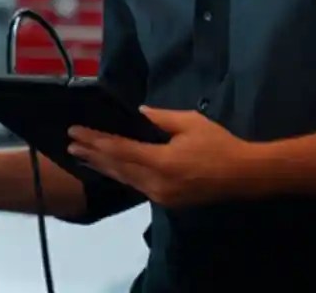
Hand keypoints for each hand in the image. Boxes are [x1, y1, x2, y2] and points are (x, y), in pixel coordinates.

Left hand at [67, 107, 261, 207]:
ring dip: (102, 166)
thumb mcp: (189, 122)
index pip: (119, 150)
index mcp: (161, 163)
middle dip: (92, 155)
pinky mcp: (166, 201)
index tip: (75, 132)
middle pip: (116, 167)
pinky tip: (109, 169)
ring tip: (81, 156)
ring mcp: (160, 196)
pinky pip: (135, 186)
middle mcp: (156, 183)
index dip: (95, 141)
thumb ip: (159, 118)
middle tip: (69, 144)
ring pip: (124, 179)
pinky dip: (119, 175)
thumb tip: (137, 113)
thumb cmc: (219, 145)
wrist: (246, 176)